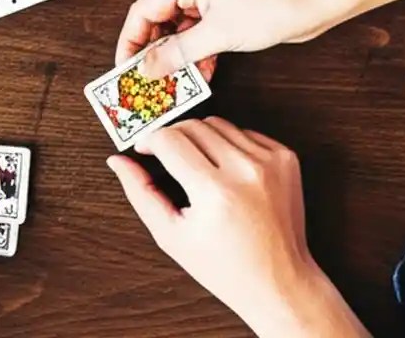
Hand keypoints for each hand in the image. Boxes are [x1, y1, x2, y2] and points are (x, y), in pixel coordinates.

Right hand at [107, 119, 318, 326]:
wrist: (279, 280)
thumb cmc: (224, 266)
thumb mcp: (171, 235)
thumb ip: (141, 193)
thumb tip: (117, 161)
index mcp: (215, 192)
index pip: (169, 140)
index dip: (149, 141)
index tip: (144, 150)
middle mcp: (246, 171)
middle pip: (193, 126)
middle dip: (172, 137)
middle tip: (166, 157)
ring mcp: (270, 162)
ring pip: (218, 124)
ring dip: (200, 138)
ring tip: (199, 168)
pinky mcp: (286, 158)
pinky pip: (245, 133)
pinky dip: (229, 145)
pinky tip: (226, 171)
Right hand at [116, 0, 341, 79]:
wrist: (316, 0)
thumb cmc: (275, 4)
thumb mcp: (219, 34)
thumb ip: (178, 52)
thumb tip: (148, 67)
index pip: (143, 10)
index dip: (130, 41)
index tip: (125, 68)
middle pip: (158, 19)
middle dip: (153, 51)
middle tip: (147, 80)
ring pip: (178, 29)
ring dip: (176, 55)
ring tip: (173, 82)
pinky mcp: (224, 9)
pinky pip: (198, 32)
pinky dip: (196, 53)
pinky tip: (202, 73)